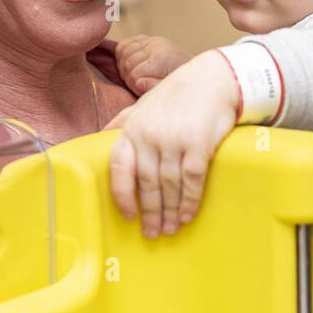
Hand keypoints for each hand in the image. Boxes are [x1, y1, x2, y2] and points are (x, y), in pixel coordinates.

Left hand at [106, 50, 240, 237]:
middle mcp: (149, 136)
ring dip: (169, 211)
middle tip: (152, 233)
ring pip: (168, 185)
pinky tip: (187, 215)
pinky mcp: (198, 144)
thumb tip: (100, 135)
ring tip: (171, 229)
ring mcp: (174, 140)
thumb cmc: (177, 94)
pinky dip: (189, 201)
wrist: (213, 78)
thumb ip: (123, 121)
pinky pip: (192, 180)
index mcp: (133, 129)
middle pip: (147, 183)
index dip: (122, 195)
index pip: (119, 167)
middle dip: (150, 212)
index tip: (128, 215)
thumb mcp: (143, 104)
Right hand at [115, 35, 193, 94]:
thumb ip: (154, 87)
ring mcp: (151, 41)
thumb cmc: (181, 83)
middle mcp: (156, 45)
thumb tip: (138, 83)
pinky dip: (122, 54)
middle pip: (127, 63)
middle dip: (129, 76)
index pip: (134, 74)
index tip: (142, 89)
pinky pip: (124, 44)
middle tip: (139, 83)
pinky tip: (131, 63)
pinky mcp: (147, 39)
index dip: (135, 85)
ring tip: (136, 75)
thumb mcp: (170, 88)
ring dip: (125, 66)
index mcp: (162, 58)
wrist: (192, 72)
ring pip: (123, 52)